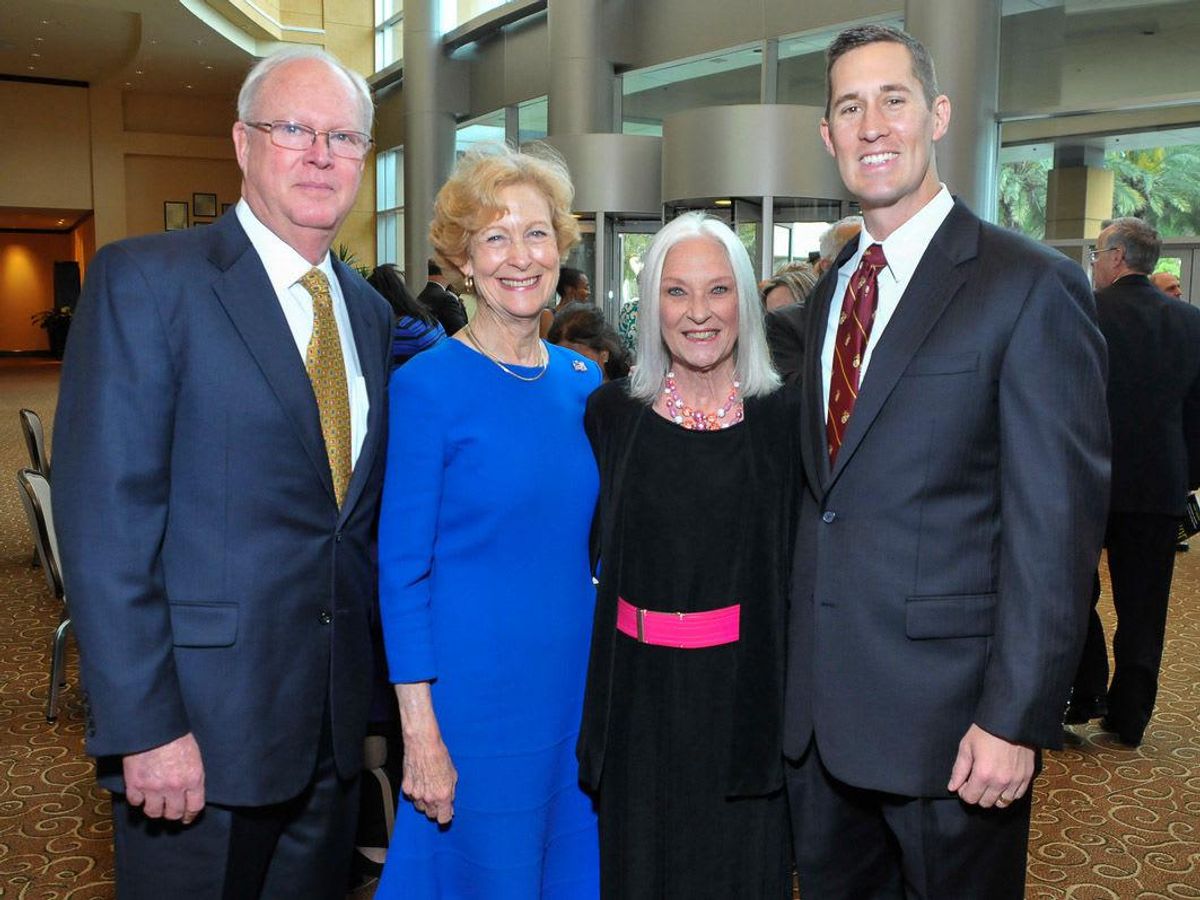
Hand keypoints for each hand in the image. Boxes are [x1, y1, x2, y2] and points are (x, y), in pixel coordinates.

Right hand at [122, 732, 204, 823]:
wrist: (152, 725)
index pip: (194, 807)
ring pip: (153, 812)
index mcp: (193, 778)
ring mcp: (153, 788)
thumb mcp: (194, 754)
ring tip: (154, 803)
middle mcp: (174, 787)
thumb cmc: (176, 735)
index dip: (190, 815)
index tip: (186, 818)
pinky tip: (139, 793)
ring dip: (154, 809)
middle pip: (173, 813)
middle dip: (172, 813)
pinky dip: (137, 799)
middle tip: (169, 811)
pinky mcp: (135, 785)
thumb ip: (192, 774)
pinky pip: (135, 802)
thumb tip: (191, 790)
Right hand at [395, 682, 456, 824]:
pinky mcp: (406, 788)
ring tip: (428, 786)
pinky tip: (419, 781)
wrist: (422, 743)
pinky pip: (411, 797)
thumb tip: (450, 805)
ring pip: (420, 808)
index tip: (446, 811)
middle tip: (437, 796)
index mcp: (442, 795)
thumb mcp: (453, 775)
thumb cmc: (439, 756)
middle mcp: (428, 797)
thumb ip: (451, 793)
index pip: (443, 818)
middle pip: (431, 815)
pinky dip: (415, 793)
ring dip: (424, 802)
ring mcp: (416, 794)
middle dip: (435, 808)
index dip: (446, 815)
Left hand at [947, 723, 1034, 808]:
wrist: (1010, 720)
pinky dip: (1008, 793)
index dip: (964, 792)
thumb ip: (959, 770)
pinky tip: (1003, 781)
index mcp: (983, 774)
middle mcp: (1000, 782)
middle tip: (976, 781)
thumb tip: (952, 787)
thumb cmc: (985, 731)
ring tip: (990, 782)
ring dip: (993, 796)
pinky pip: (1017, 796)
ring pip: (1002, 803)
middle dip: (978, 794)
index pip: (970, 798)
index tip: (965, 782)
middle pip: (986, 803)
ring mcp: (1016, 781)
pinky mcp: (1027, 777)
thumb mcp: (966, 746)